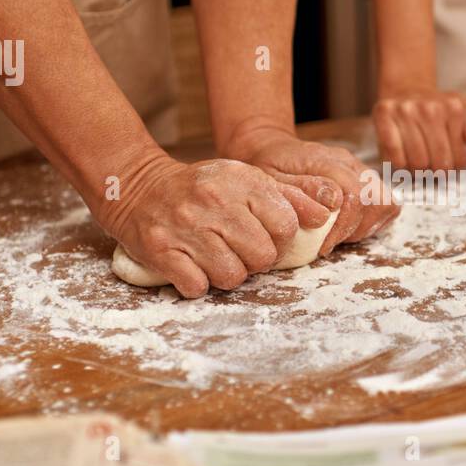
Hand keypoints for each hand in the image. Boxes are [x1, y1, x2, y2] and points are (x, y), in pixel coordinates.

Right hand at [97, 152, 330, 297]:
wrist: (138, 188)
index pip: (285, 225)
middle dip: (255, 261)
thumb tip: (326, 214)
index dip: (280, 240)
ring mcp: (185, 226)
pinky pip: (196, 286)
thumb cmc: (203, 189)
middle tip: (238, 251)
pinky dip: (197, 283)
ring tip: (216, 258)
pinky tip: (192, 267)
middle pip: (262, 256)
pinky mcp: (160, 250)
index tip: (264, 237)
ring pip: (232, 277)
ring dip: (226, 275)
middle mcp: (213, 201)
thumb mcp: (245, 180)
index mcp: (240, 181)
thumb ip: (289, 196)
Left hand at [223, 128, 398, 254]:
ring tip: (339, 234)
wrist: (270, 148)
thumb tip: (333, 202)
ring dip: (367, 226)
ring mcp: (360, 170)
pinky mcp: (364, 179)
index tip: (322, 247)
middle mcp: (349, 163)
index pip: (355, 196)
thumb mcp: (272, 180)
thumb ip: (301, 189)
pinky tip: (347, 227)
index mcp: (328, 161)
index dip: (343, 227)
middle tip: (330, 241)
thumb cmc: (267, 168)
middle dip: (357, 228)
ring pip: (386, 203)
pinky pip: (385, 204)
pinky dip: (372, 221)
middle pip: (378, 200)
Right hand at [372, 90, 465, 169]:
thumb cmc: (442, 109)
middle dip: (438, 171)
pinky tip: (404, 158)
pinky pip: (393, 155)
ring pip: (416, 163)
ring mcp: (404, 110)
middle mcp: (429, 107)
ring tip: (420, 160)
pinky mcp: (383, 115)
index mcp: (454, 107)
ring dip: (418, 170)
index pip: (460, 159)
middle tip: (434, 164)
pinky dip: (399, 164)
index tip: (451, 158)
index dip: (456, 165)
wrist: (409, 90)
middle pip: (438, 164)